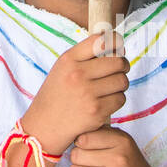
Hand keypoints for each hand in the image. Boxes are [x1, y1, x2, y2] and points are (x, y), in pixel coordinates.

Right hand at [22, 30, 128, 154]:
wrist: (44, 126)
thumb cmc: (56, 95)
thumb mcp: (62, 69)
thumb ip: (84, 56)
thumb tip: (114, 45)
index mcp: (68, 60)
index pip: (101, 41)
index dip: (115, 41)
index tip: (118, 45)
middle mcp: (78, 74)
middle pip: (118, 62)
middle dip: (123, 66)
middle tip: (120, 70)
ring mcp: (88, 93)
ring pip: (122, 81)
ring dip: (120, 85)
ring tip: (110, 88)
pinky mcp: (96, 111)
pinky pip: (120, 99)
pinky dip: (116, 100)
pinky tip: (106, 102)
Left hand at [70, 128, 166, 166]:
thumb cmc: (129, 166)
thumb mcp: (123, 143)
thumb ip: (102, 132)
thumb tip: (75, 130)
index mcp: (122, 141)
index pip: (84, 138)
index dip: (80, 144)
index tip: (86, 148)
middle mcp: (118, 159)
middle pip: (76, 155)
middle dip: (78, 160)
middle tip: (89, 163)